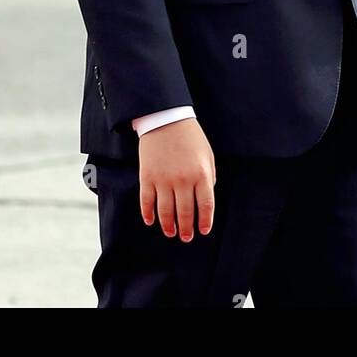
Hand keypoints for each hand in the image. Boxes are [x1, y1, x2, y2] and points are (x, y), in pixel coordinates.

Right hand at [139, 117, 215, 241]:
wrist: (166, 119)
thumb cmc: (190, 137)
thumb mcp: (207, 155)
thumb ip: (209, 177)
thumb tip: (204, 199)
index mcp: (201, 174)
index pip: (206, 205)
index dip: (205, 221)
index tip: (203, 230)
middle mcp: (183, 180)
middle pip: (185, 212)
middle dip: (186, 228)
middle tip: (186, 237)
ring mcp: (163, 180)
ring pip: (165, 211)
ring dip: (168, 225)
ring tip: (170, 232)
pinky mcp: (147, 177)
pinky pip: (147, 201)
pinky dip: (148, 214)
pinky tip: (151, 221)